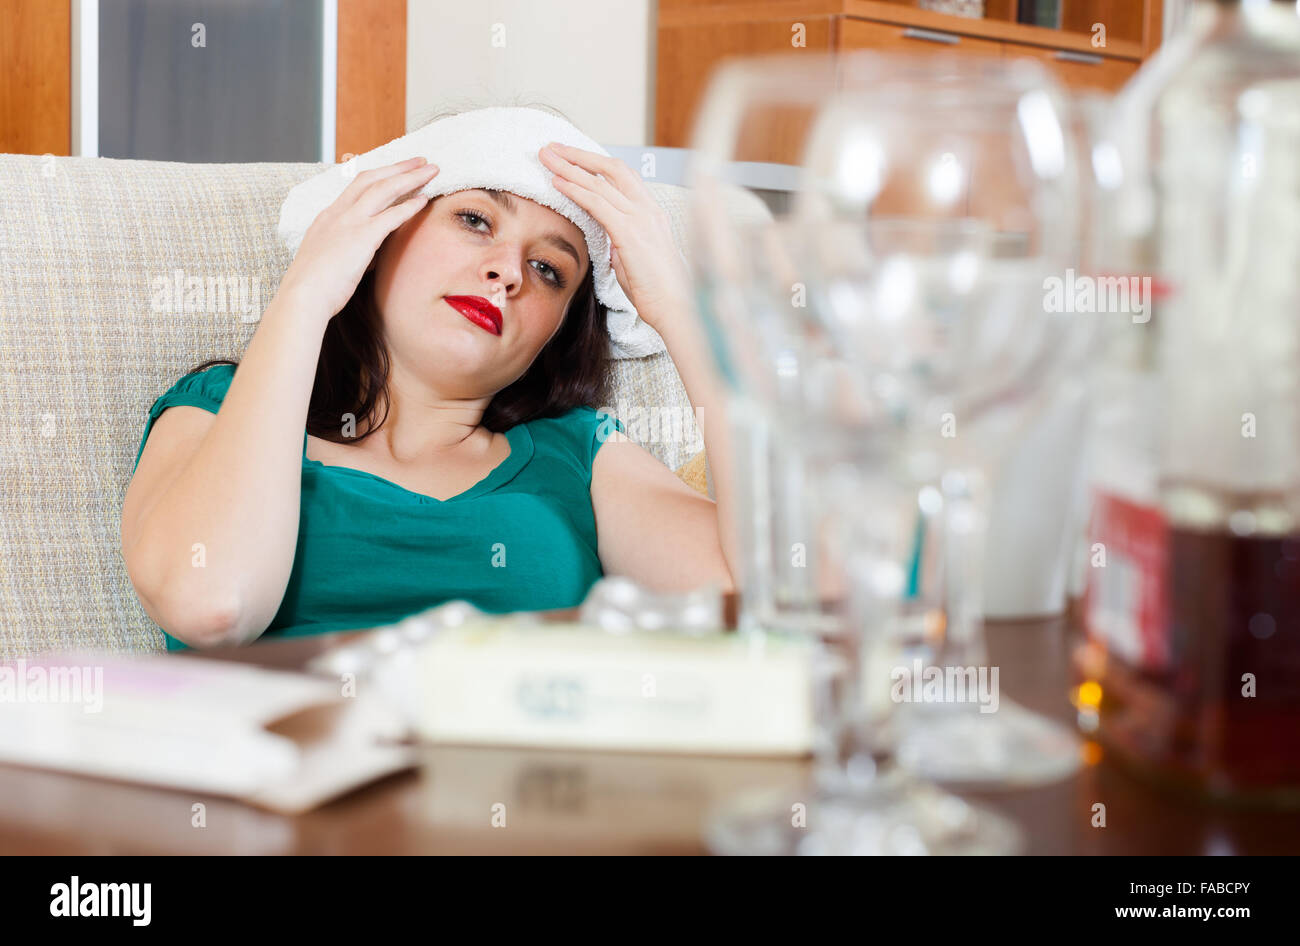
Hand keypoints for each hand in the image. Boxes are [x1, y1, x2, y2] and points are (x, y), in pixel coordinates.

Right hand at [277, 156, 438, 323]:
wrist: (302, 298)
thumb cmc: (314, 289)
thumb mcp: (328, 260)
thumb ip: (349, 251)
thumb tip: (368, 256)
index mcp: (327, 217)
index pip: (355, 187)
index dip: (379, 176)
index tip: (396, 171)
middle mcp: (337, 213)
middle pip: (371, 178)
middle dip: (398, 167)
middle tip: (420, 160)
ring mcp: (349, 222)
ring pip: (383, 189)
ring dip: (410, 177)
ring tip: (431, 170)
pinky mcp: (362, 237)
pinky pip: (391, 215)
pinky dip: (409, 205)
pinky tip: (424, 200)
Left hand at [538, 142, 691, 331]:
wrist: (677, 309)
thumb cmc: (657, 292)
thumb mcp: (635, 260)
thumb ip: (622, 245)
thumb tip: (608, 242)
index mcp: (652, 214)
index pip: (623, 177)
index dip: (596, 164)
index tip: (572, 158)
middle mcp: (648, 210)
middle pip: (611, 168)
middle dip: (580, 155)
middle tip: (553, 148)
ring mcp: (641, 219)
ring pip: (600, 182)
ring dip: (570, 167)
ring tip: (546, 157)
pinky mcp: (631, 233)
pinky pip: (598, 204)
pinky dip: (575, 190)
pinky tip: (557, 183)